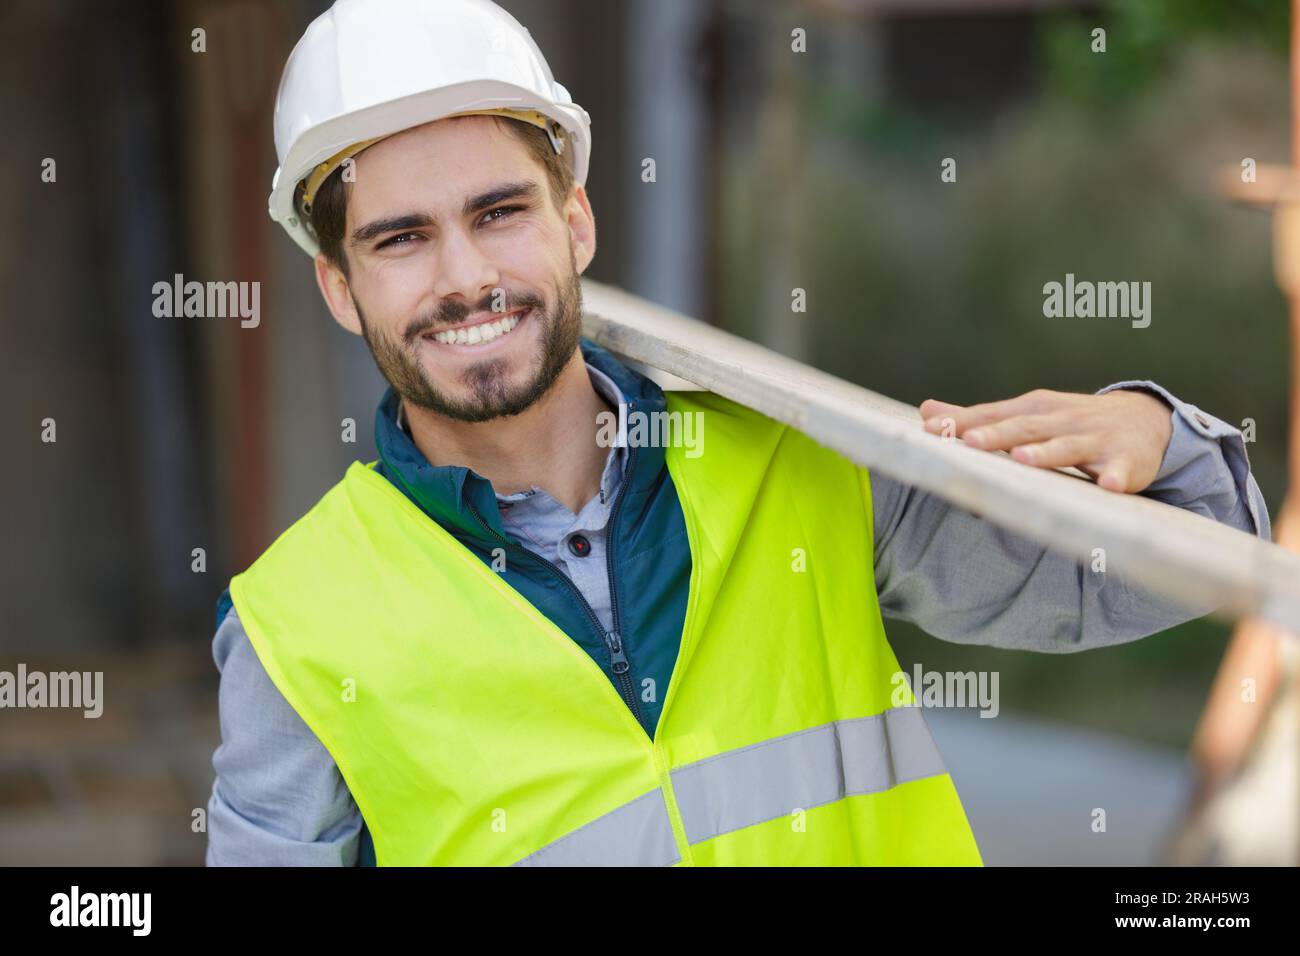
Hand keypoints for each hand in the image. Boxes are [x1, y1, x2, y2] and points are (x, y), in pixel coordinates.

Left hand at [919, 388, 1173, 493]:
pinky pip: (1120, 471)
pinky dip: (1115, 478)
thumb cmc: (1069, 421)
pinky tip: (1108, 486)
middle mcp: (1062, 420)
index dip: (965, 422)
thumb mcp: (1026, 413)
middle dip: (998, 435)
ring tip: (1024, 460)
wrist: (1142, 419)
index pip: (995, 415)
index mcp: (1035, 409)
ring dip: (1047, 453)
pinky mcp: (1125, 461)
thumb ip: (978, 417)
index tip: (932, 427)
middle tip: (970, 442)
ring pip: (1068, 447)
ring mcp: (1095, 440)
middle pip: (1026, 428)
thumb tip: (927, 411)